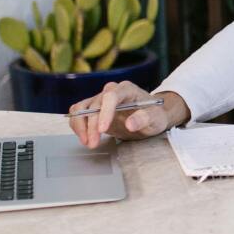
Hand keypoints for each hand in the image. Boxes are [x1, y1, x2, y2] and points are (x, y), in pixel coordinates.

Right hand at [67, 82, 189, 148]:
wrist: (151, 116)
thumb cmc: (154, 115)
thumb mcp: (156, 118)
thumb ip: (145, 118)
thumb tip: (130, 124)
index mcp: (127, 89)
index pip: (111, 97)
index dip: (105, 112)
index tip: (102, 129)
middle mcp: (111, 91)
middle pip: (94, 105)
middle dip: (91, 126)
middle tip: (93, 143)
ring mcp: (100, 99)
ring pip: (81, 109)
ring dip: (81, 127)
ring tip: (88, 142)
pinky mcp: (93, 109)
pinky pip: (78, 114)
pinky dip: (78, 126)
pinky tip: (85, 137)